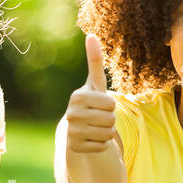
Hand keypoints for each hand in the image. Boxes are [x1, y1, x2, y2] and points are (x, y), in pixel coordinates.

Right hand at [64, 35, 117, 153]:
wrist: (76, 128)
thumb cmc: (90, 102)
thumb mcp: (95, 83)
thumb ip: (95, 60)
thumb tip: (92, 35)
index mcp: (77, 97)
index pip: (111, 103)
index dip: (110, 104)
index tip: (100, 104)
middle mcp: (72, 114)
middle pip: (111, 119)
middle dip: (110, 119)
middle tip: (99, 117)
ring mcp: (72, 132)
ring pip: (108, 134)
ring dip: (107, 132)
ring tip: (96, 127)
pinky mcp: (75, 147)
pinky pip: (102, 146)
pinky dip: (101, 144)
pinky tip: (91, 138)